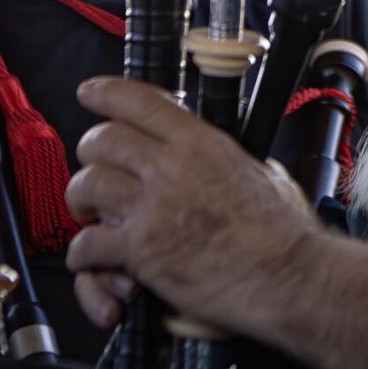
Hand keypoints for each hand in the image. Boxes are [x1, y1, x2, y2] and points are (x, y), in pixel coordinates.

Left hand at [65, 77, 318, 336]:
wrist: (286, 276)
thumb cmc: (283, 232)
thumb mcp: (264, 174)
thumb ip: (235, 162)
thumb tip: (236, 162)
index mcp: (202, 143)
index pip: (141, 101)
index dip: (106, 93)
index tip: (89, 92)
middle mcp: (172, 168)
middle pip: (102, 140)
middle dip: (91, 154)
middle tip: (97, 170)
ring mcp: (153, 209)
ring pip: (86, 185)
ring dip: (81, 201)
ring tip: (90, 213)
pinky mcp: (142, 251)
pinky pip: (88, 243)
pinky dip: (84, 254)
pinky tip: (96, 260)